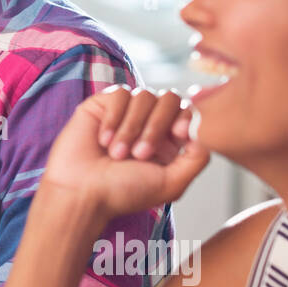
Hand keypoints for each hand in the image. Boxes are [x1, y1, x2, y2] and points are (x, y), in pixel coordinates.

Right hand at [39, 85, 209, 218]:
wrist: (81, 192)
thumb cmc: (123, 192)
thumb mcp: (171, 183)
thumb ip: (197, 159)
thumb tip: (205, 131)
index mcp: (168, 141)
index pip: (188, 111)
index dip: (186, 117)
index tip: (178, 135)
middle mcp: (148, 123)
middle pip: (169, 99)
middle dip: (157, 125)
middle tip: (140, 154)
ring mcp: (125, 112)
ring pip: (144, 95)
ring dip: (132, 127)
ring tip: (117, 154)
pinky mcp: (102, 104)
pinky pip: (119, 93)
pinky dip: (114, 118)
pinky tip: (103, 140)